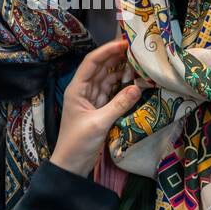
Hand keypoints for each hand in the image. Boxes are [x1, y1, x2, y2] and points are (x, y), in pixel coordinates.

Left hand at [49, 39, 143, 176]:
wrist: (71, 166)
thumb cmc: (78, 143)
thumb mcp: (99, 123)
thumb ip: (118, 105)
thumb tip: (137, 88)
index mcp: (77, 89)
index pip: (92, 62)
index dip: (107, 51)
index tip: (124, 43)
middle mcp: (83, 90)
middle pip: (101, 68)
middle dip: (116, 58)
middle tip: (136, 49)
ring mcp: (92, 100)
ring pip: (108, 80)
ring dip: (121, 72)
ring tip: (139, 62)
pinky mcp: (100, 110)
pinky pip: (112, 93)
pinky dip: (123, 87)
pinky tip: (135, 82)